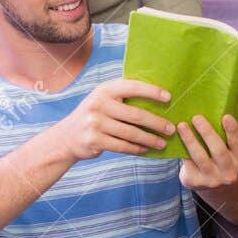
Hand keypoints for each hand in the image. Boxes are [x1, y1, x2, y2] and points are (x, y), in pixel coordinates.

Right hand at [51, 76, 173, 162]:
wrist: (67, 137)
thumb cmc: (94, 116)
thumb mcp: (103, 100)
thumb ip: (122, 97)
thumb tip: (157, 98)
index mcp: (104, 90)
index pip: (132, 87)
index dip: (152, 91)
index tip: (169, 98)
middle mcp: (99, 104)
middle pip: (135, 114)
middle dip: (156, 123)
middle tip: (171, 129)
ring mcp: (95, 123)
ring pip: (131, 133)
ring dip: (150, 139)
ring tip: (162, 143)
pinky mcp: (94, 140)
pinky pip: (122, 146)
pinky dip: (137, 149)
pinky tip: (146, 149)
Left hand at [177, 113, 237, 192]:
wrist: (216, 189)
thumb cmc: (221, 161)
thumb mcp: (229, 153)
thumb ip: (224, 138)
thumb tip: (209, 112)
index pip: (237, 143)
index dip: (232, 130)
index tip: (226, 116)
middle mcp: (228, 171)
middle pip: (218, 150)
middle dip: (207, 133)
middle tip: (196, 117)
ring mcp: (212, 179)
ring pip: (200, 157)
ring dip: (190, 140)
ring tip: (182, 126)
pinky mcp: (196, 182)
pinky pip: (188, 164)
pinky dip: (181, 150)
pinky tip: (174, 139)